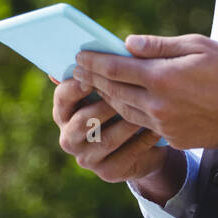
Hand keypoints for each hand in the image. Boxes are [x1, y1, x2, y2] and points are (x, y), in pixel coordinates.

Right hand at [51, 74, 166, 183]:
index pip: (62, 96)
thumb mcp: (120, 85)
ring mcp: (86, 158)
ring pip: (105, 139)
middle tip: (126, 93)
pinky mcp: (108, 173)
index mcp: (66, 110)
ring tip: (147, 110)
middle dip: (104, 106)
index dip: (75, 86)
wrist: (146, 142)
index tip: (91, 76)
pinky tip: (156, 130)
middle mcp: (69, 136)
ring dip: (126, 124)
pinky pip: (124, 156)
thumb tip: (115, 45)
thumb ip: (112, 69)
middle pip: (82, 121)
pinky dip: (141, 142)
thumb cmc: (130, 102)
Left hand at [72, 34, 217, 150]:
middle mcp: (157, 104)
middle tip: (80, 70)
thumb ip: (160, 46)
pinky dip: (133, 112)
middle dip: (95, 79)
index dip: (94, 61)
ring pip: (126, 111)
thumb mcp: (198, 45)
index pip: (115, 68)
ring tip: (99, 86)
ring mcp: (164, 125)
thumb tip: (129, 44)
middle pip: (114, 91)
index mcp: (162, 78)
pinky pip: (145, 124)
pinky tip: (130, 103)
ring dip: (110, 98)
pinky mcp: (174, 138)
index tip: (79, 56)